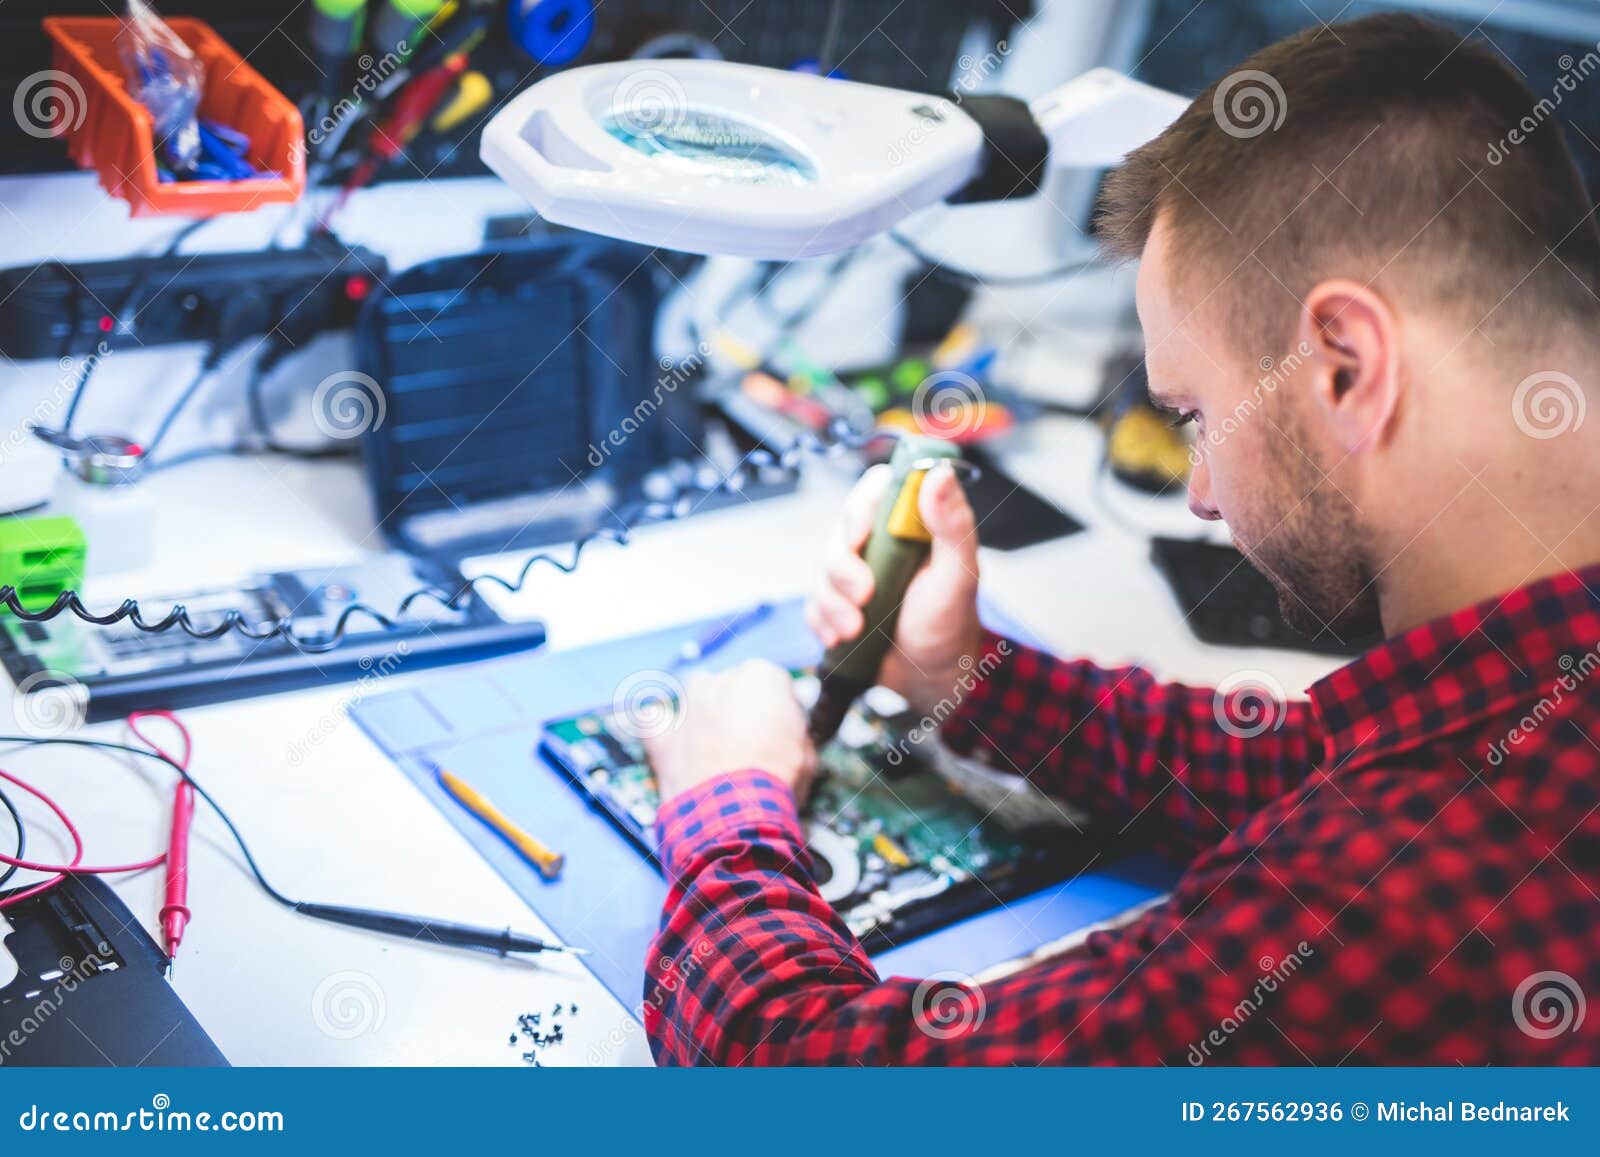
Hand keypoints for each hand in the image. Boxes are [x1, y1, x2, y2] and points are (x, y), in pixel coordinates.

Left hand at [645, 660, 817, 805]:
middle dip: (741, 712)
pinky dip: (662, 729)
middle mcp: (721, 680)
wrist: (736, 813)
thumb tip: (791, 736)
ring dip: (706, 717)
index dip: (779, 712)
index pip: (774, 685)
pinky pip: (655, 721)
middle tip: (751, 747)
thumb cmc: (777, 780)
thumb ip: (795, 732)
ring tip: (717, 752)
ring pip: (697, 700)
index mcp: (761, 676)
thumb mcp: (808, 753)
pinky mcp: (661, 733)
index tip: (781, 733)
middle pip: (734, 689)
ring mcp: (687, 705)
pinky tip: (672, 742)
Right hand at [805, 461, 982, 715]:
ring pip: (821, 569)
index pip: (875, 489)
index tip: (860, 534)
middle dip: (842, 567)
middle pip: (840, 531)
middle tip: (864, 595)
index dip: (860, 505)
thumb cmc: (951, 622)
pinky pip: (812, 603)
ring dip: (832, 601)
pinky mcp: (837, 603)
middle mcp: (879, 542)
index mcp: (909, 524)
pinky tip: (842, 638)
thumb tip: (940, 473)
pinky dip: (823, 622)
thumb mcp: (959, 574)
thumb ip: (952, 525)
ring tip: (856, 629)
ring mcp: (854, 572)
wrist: (932, 677)